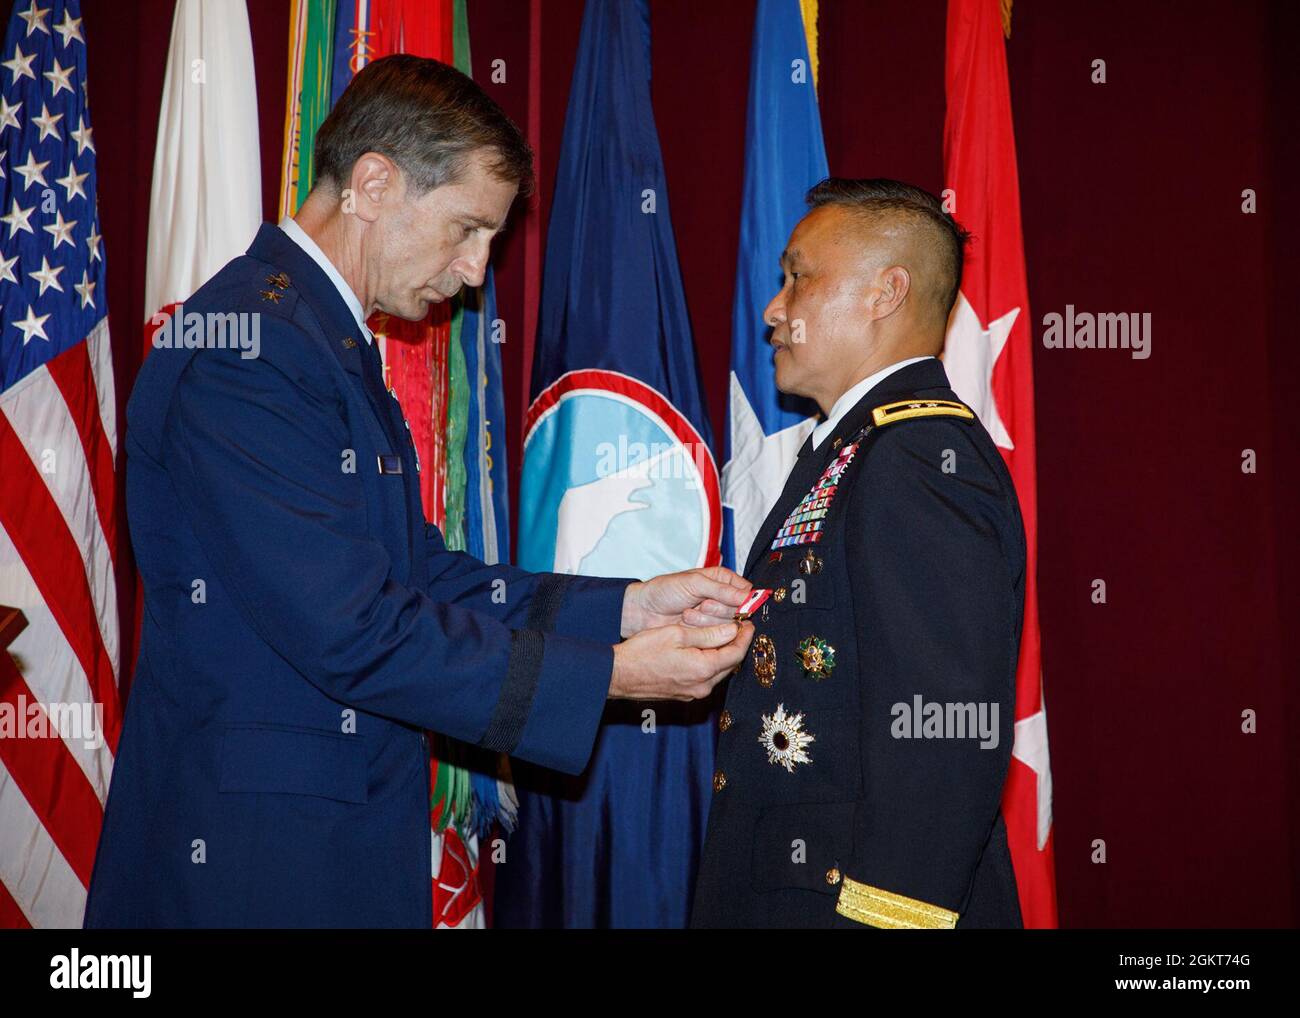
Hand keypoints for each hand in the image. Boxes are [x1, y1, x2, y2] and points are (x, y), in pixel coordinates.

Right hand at [609, 621, 754, 700]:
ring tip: (720, 635)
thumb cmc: (643, 653)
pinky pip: (705, 678)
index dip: (745, 637)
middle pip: (730, 664)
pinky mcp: (684, 695)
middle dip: (736, 645)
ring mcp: (693, 693)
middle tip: (737, 627)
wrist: (619, 675)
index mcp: (703, 669)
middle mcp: (702, 686)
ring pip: (718, 672)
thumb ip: (708, 634)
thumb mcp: (678, 634)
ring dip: (722, 654)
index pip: (736, 653)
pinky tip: (702, 650)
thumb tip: (732, 630)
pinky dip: (709, 663)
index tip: (748, 623)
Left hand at [620, 566, 751, 636]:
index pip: (748, 592)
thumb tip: (748, 596)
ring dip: (707, 620)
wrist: (644, 611)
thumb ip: (721, 590)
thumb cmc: (664, 590)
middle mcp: (723, 598)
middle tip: (702, 605)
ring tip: (687, 612)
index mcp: (722, 580)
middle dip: (719, 610)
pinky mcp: (708, 633)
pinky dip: (701, 630)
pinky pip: (717, 636)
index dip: (742, 600)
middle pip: (741, 611)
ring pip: (729, 625)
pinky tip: (686, 622)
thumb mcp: (693, 583)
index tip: (730, 603)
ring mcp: (715, 617)